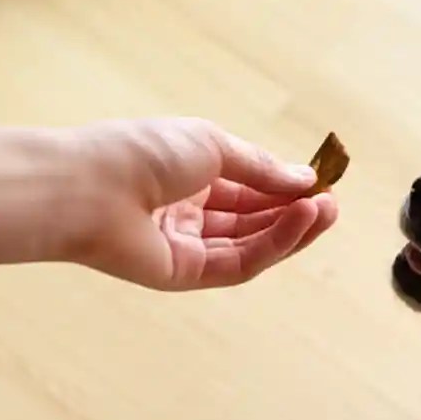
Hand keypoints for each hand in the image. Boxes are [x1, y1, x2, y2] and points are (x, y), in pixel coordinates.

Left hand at [70, 117, 337, 290]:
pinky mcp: (186, 275)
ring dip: (292, 230)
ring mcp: (187, 246)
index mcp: (189, 174)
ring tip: (325, 212)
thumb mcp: (213, 144)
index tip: (320, 183)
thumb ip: (260, 168)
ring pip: (251, 244)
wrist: (88, 188)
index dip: (284, 186)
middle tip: (332, 204)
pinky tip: (298, 223)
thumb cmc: (140, 153)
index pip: (248, 187)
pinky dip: (273, 245)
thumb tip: (304, 180)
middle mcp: (188, 212)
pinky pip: (239, 263)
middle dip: (295, 211)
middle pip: (254, 220)